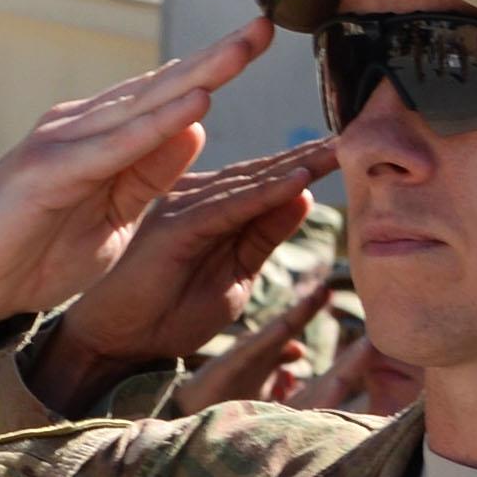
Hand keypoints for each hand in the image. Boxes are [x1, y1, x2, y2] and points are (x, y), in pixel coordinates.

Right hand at [0, 19, 275, 344]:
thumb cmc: (31, 257)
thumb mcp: (112, 218)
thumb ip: (149, 174)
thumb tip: (196, 124)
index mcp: (99, 138)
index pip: (165, 96)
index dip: (213, 69)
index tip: (260, 43)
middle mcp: (80, 128)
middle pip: (160, 86)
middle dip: (216, 57)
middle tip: (266, 24)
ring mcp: (61, 145)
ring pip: (142, 105)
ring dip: (197, 75)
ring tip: (245, 48)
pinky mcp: (46, 173)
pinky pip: (114, 148)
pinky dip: (156, 126)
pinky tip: (196, 103)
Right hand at [26, 139, 333, 408]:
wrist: (116, 343)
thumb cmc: (168, 315)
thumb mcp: (234, 277)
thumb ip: (264, 236)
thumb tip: (304, 194)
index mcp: (211, 210)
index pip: (266, 183)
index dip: (308, 165)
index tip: (350, 149)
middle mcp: (197, 199)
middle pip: (264, 173)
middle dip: (311, 156)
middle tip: (359, 133)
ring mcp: (184, 208)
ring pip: (251, 183)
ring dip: (297, 165)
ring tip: (339, 149)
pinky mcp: (176, 226)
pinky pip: (231, 207)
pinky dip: (266, 193)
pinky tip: (299, 179)